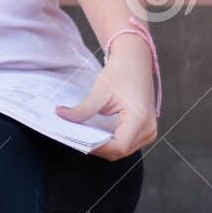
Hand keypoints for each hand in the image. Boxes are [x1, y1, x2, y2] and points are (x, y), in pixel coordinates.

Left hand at [55, 37, 157, 159]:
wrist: (135, 61)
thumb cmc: (120, 73)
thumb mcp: (99, 93)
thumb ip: (81, 110)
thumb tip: (61, 115)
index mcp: (139, 119)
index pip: (118, 146)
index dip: (98, 147)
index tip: (79, 141)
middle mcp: (149, 128)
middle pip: (121, 151)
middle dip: (99, 147)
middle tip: (79, 139)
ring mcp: (150, 130)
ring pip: (124, 150)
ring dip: (106, 146)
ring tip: (88, 136)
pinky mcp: (147, 129)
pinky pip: (128, 143)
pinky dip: (113, 142)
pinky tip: (99, 134)